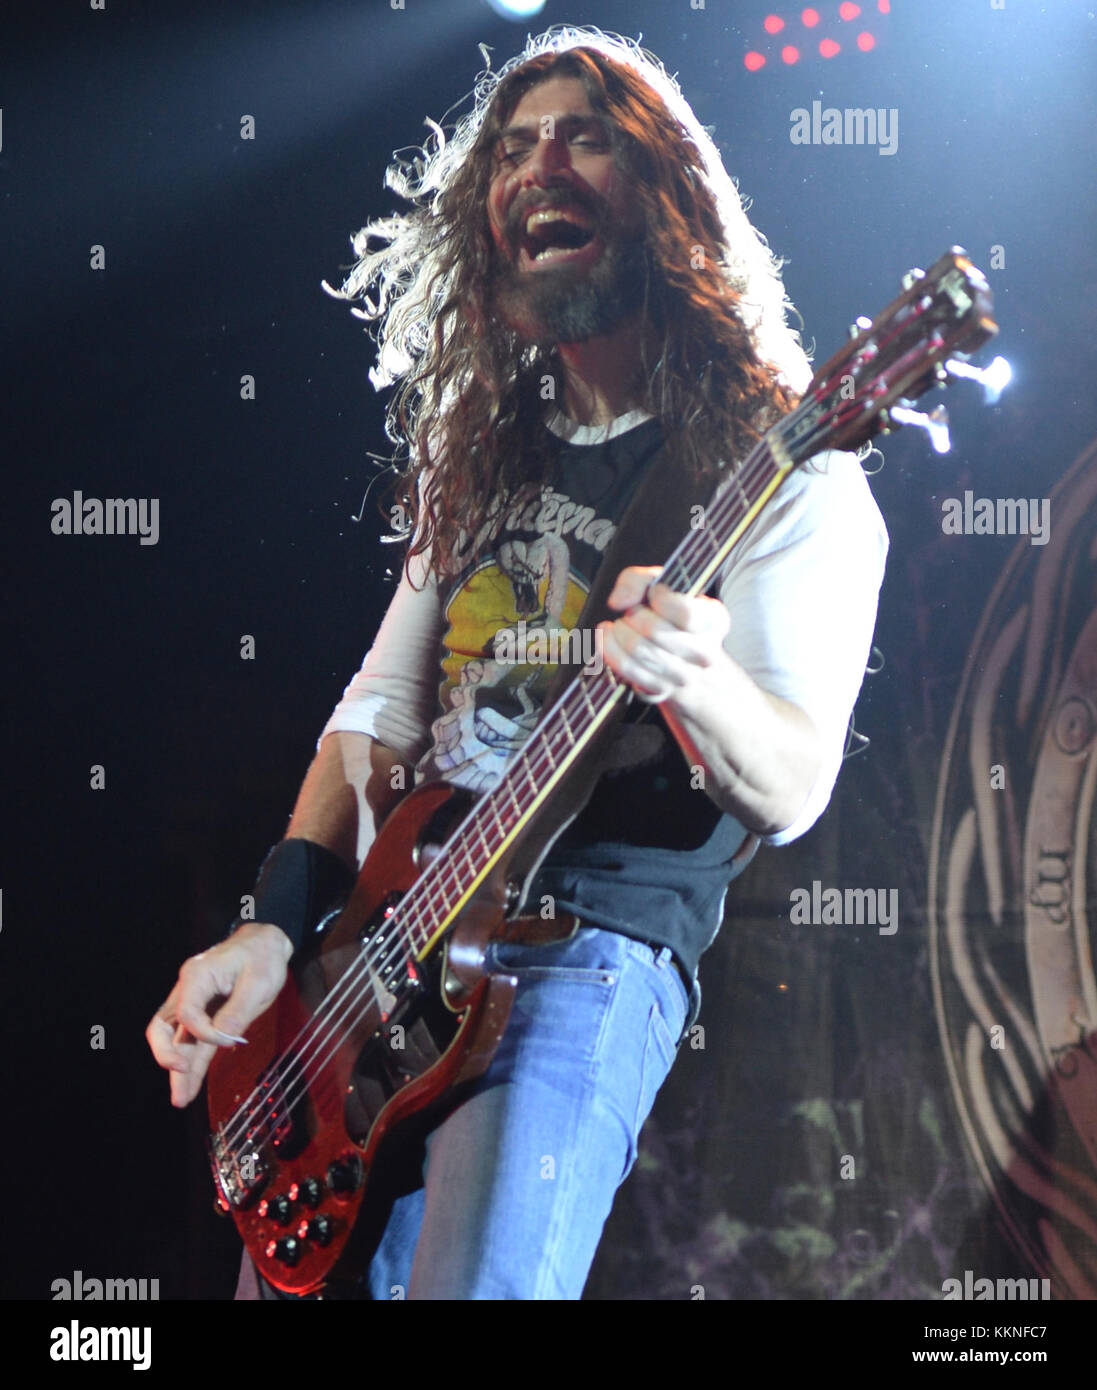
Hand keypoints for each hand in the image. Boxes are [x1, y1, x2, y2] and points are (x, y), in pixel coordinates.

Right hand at [145, 922, 292, 1107]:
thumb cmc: (262, 956)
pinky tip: (190, 1083)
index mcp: (197, 976)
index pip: (188, 1015)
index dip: (206, 1034)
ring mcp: (192, 1002)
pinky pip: (192, 1040)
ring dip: (178, 1069)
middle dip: (168, 1056)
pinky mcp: (204, 1013)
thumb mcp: (258, 981)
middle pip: (161, 1027)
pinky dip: (192, 1061)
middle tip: (181, 1075)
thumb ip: (237, 1011)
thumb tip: (222, 1041)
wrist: (266, 941)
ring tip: (181, 1099)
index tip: (231, 1040)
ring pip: (174, 1039)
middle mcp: (187, 990)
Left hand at [597, 566, 730, 705]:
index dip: (661, 599)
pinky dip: (609, 648)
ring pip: (639, 650)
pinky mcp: (660, 689)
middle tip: (632, 611)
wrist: (680, 658)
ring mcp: (684, 676)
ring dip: (620, 631)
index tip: (654, 593)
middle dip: (634, 615)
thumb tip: (619, 601)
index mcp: (714, 621)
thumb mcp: (661, 584)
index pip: (686, 613)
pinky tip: (607, 636)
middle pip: (656, 631)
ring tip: (620, 624)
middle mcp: (704, 652)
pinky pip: (627, 668)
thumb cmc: (669, 614)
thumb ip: (636, 580)